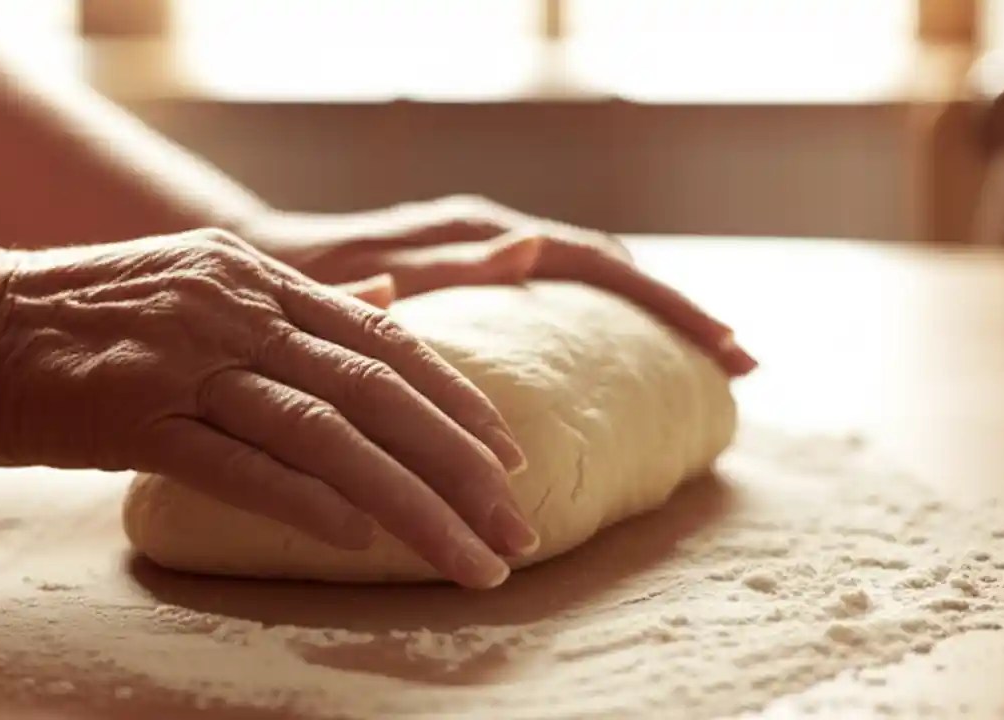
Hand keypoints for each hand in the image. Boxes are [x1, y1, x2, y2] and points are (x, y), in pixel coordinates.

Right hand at [0, 230, 538, 587]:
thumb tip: (389, 312)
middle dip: (462, 467)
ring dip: (414, 503)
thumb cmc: (82, 321)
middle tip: (518, 529)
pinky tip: (364, 541)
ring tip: (471, 559)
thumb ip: (296, 307)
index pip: (387, 343)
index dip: (459, 402)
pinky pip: (239, 463)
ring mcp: (186, 358)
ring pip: (329, 434)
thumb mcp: (200, 288)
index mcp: (258, 277)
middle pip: (378, 392)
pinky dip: (309, 502)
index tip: (511, 458)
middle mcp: (236, 309)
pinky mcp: (132, 412)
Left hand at [247, 195, 756, 375]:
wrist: (261, 263)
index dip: (662, 302)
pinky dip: (605, 317)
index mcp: (478, 236)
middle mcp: (493, 235)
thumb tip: (536, 249)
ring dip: (650, 314)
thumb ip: (446, 265)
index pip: (596, 262)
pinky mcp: (477, 270)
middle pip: (611, 265)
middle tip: (741, 361)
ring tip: (710, 359)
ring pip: (592, 278)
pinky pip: (560, 290)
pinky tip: (630, 353)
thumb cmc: (304, 278)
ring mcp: (488, 251)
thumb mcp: (366, 275)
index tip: (723, 345)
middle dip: (677, 309)